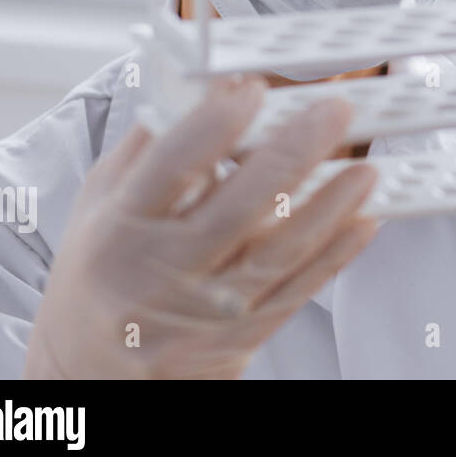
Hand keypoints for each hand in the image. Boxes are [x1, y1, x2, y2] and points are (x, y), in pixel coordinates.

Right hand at [24, 76, 377, 378]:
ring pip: (276, 255)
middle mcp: (160, 273)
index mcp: (119, 228)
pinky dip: (334, 255)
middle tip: (334, 111)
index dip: (213, 127)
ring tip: (364, 170)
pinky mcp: (238, 339)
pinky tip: (364, 219)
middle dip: (292, 155)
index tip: (252, 89)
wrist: (91, 372)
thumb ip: (153, 142)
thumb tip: (212, 84)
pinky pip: (295, 292)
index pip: (170, 170)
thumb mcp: (101, 201)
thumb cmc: (101, 270)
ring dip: (329, 208)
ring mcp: (203, 311)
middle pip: (236, 210)